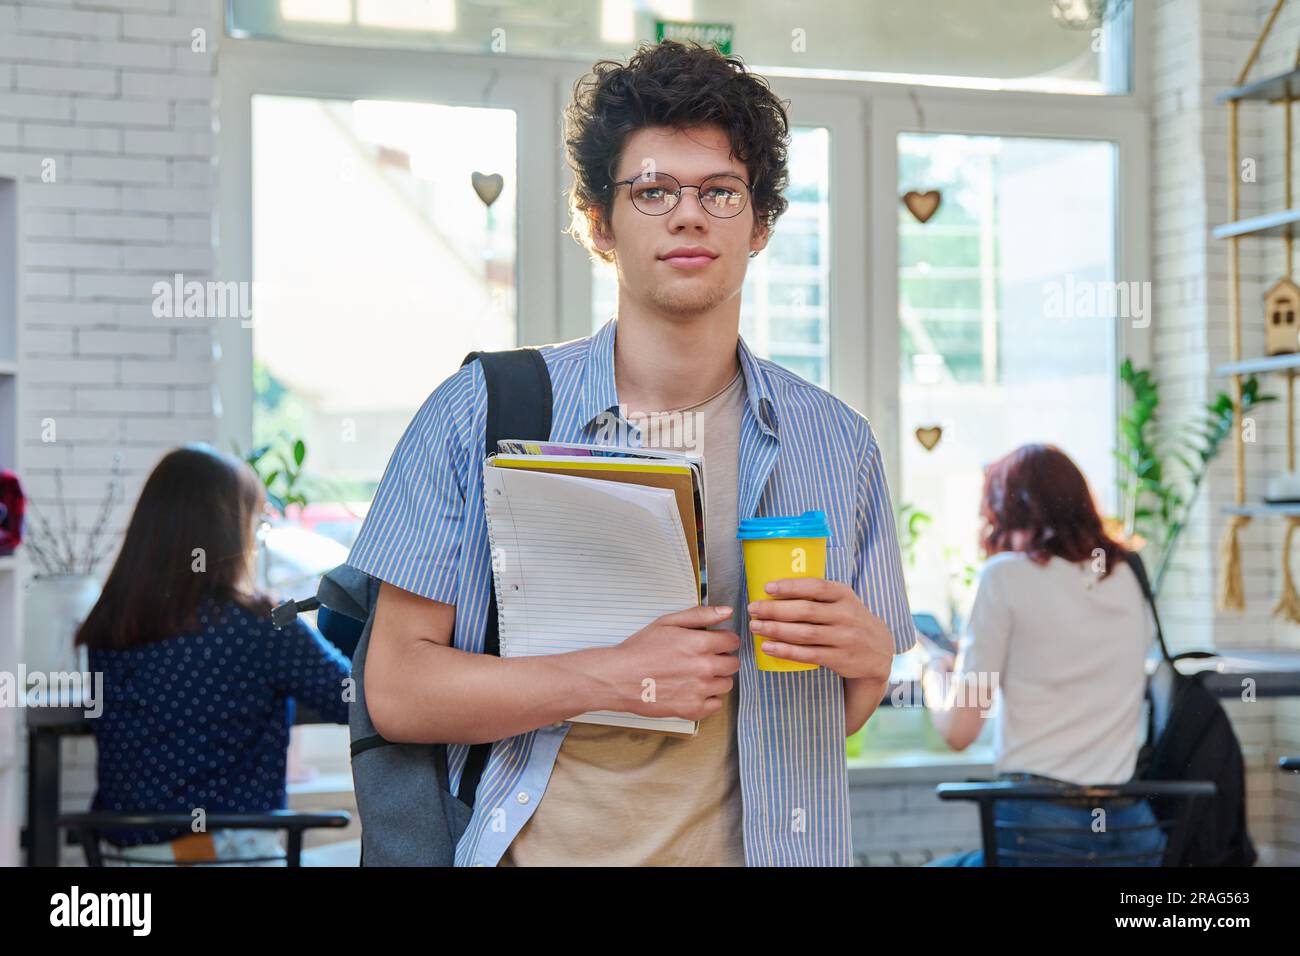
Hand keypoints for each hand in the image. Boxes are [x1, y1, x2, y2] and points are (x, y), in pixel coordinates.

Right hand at [607, 605, 741, 721]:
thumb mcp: (667, 622)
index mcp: (699, 644)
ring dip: (716, 678)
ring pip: (726, 684)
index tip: (714, 642)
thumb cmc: (640, 649)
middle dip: (722, 658)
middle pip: (733, 663)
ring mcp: (699, 691)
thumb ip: (700, 615)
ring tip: (696, 674)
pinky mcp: (692, 709)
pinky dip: (708, 698)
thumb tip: (727, 611)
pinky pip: (716, 704)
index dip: (723, 639)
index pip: (733, 641)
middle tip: (703, 658)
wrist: (618, 677)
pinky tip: (693, 690)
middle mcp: (704, 668)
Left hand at [747, 578, 893, 680]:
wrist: (878, 651)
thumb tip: (775, 588)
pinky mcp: (840, 659)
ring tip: (755, 626)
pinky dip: (786, 651)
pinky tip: (769, 647)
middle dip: (775, 610)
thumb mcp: (843, 601)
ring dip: (776, 630)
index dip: (790, 587)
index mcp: (844, 595)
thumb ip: (818, 594)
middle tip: (753, 609)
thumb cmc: (850, 620)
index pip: (815, 587)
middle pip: (805, 611)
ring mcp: (844, 638)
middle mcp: (846, 615)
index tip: (767, 588)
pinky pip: (808, 654)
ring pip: (804, 633)